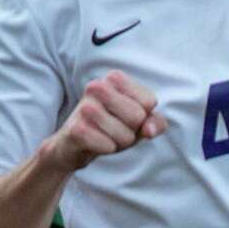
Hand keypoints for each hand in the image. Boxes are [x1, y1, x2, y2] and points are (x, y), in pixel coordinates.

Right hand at [41, 70, 166, 172]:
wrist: (73, 144)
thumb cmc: (110, 127)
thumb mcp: (138, 122)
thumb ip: (155, 122)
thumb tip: (149, 130)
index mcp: (114, 78)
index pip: (149, 102)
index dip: (142, 117)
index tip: (125, 116)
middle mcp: (97, 86)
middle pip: (137, 117)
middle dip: (131, 131)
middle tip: (114, 129)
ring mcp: (85, 107)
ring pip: (125, 135)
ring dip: (119, 142)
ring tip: (104, 135)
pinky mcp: (76, 129)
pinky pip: (109, 146)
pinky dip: (107, 149)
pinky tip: (94, 143)